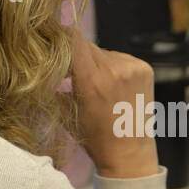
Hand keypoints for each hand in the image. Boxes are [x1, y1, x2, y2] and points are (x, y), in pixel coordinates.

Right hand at [64, 26, 159, 179]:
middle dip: (75, 54)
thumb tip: (44, 60)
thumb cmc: (94, 137)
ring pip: (102, 51)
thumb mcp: (66, 111)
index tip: (51, 40)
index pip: (72, 39)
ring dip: (95, 62)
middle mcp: (114, 70)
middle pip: (86, 44)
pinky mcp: (145, 68)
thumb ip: (55, 84)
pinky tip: (113, 86)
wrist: (130, 153)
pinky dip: (112, 66)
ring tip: (96, 86)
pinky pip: (119, 57)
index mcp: (91, 82)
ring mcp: (133, 68)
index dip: (59, 36)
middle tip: (70, 71)